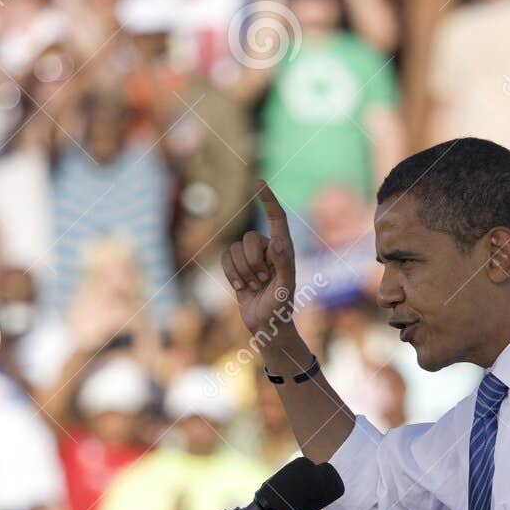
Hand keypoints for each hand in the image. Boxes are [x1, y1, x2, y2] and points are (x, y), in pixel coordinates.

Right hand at [222, 183, 297, 338]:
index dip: (268, 199)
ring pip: (234, 249)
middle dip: (252, 262)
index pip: (277, 218)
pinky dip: (231, 275)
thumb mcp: (284, 289)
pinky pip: (225, 258)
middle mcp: (268, 249)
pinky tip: (242, 288)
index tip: (259, 182)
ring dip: (241, 272)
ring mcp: (252, 258)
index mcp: (284, 249)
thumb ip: (283, 265)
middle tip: (263, 282)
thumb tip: (276, 243)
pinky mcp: (238, 268)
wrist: (267, 326)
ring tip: (254, 287)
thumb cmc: (280, 309)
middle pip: (249, 239)